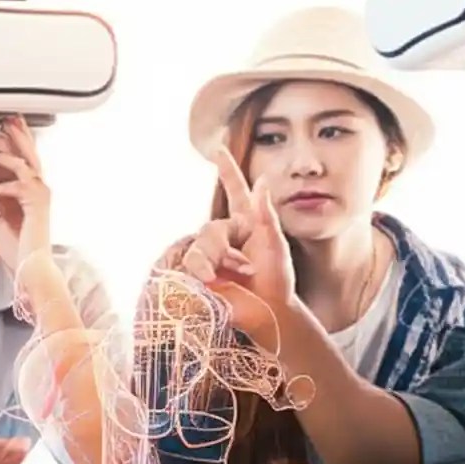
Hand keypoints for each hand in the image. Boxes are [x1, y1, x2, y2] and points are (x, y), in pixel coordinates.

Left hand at [0, 117, 49, 267]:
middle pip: (27, 150)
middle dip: (12, 131)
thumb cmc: (15, 246)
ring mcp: (41, 194)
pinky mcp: (37, 205)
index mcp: (30, 187)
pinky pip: (18, 186)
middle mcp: (39, 186)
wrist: (28, 269)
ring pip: (22, 162)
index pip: (22, 154)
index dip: (10, 136)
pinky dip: (0, 187)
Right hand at [175, 147, 294, 339]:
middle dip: (223, 247)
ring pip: (198, 244)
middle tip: (245, 267)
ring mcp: (209, 255)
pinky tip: (211, 281)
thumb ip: (265, 214)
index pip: (235, 191)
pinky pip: (188, 260)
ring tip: (227, 277)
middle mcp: (225, 237)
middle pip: (211, 228)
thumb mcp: (275, 246)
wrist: (266, 314)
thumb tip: (263, 181)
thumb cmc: (276, 281)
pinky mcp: (196, 273)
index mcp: (246, 224)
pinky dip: (201, 270)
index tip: (218, 149)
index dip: (227, 171)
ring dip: (213, 260)